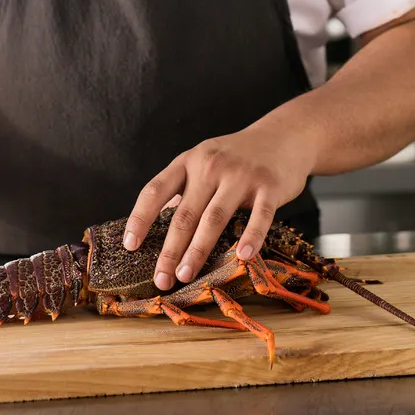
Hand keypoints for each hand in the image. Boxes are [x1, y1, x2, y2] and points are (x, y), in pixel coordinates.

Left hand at [123, 116, 317, 289]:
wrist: (284, 135)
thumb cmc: (238, 155)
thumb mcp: (204, 160)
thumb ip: (183, 187)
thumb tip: (157, 222)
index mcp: (189, 161)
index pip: (155, 190)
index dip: (139, 218)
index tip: (130, 246)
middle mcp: (211, 166)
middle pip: (184, 214)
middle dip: (170, 250)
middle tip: (161, 279)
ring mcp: (241, 175)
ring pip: (214, 218)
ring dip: (198, 250)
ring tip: (185, 275)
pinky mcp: (269, 186)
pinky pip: (259, 216)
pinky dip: (250, 237)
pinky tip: (241, 257)